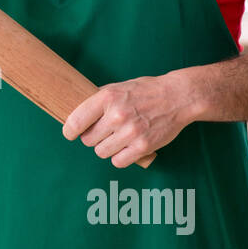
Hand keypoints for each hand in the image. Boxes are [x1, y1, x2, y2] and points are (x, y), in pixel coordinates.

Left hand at [61, 71, 199, 168]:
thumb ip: (99, 99)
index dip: (69, 130)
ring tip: (116, 139)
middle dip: (93, 138)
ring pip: (101, 152)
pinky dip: (120, 157)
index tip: (69, 133)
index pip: (76, 121)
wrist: (178, 97)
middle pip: (88, 140)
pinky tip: (125, 148)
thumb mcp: (119, 87)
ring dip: (106, 148)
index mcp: (107, 97)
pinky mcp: (143, 146)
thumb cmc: (146, 91)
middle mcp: (117, 115)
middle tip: (103, 132)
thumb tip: (76, 112)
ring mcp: (130, 132)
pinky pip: (118, 162)